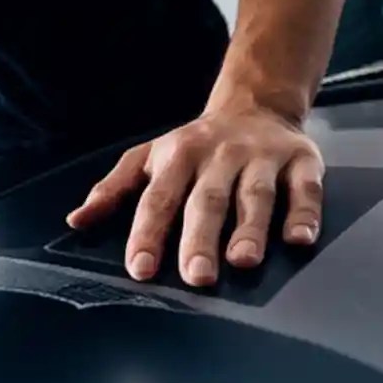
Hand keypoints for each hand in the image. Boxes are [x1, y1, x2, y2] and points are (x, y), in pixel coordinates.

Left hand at [66, 107, 324, 286]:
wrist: (255, 104)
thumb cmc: (193, 146)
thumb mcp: (147, 158)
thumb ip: (112, 190)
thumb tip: (76, 221)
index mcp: (177, 156)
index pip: (158, 200)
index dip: (148, 235)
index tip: (141, 270)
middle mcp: (219, 156)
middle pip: (208, 201)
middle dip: (200, 239)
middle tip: (196, 277)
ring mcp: (261, 157)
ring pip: (255, 195)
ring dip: (251, 228)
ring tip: (243, 261)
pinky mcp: (302, 160)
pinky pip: (305, 188)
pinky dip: (305, 212)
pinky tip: (299, 238)